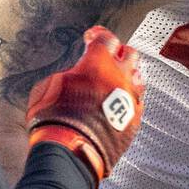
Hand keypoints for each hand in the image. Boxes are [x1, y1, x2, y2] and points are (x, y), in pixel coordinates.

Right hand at [26, 26, 143, 182]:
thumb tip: (75, 76)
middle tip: (109, 54)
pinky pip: (138, 102)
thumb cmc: (55, 120)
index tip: (93, 36)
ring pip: (138, 77)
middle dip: (118, 52)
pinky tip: (122, 101)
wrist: (70, 153)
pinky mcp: (135, 120)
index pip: (106, 39)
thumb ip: (70, 74)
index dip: (98, 35)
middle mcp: (120, 77)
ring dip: (128, 74)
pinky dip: (130, 98)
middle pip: (130, 54)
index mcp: (98, 63)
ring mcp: (130, 99)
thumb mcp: (49, 86)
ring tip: (118, 77)